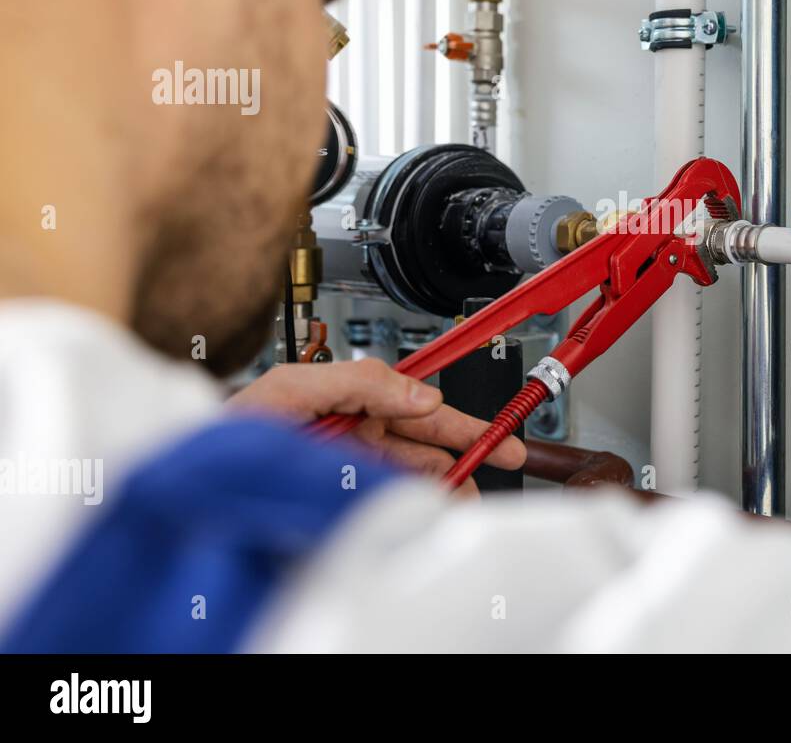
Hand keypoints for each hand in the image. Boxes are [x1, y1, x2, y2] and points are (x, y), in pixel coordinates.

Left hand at [226, 358, 525, 495]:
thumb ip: (359, 380)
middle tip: (500, 462)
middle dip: (466, 453)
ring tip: (464, 499)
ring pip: (412, 477)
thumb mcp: (293, 387)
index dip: (461, 419)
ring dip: (442, 485)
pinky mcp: (340, 501)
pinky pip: (387, 502)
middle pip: (426, 444)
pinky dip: (412, 506)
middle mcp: (354, 436)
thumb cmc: (227, 429)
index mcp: (349, 400)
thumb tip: (420, 394)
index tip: (496, 430)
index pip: (419, 407)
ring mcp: (349, 471)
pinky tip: (427, 509)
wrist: (192, 478)